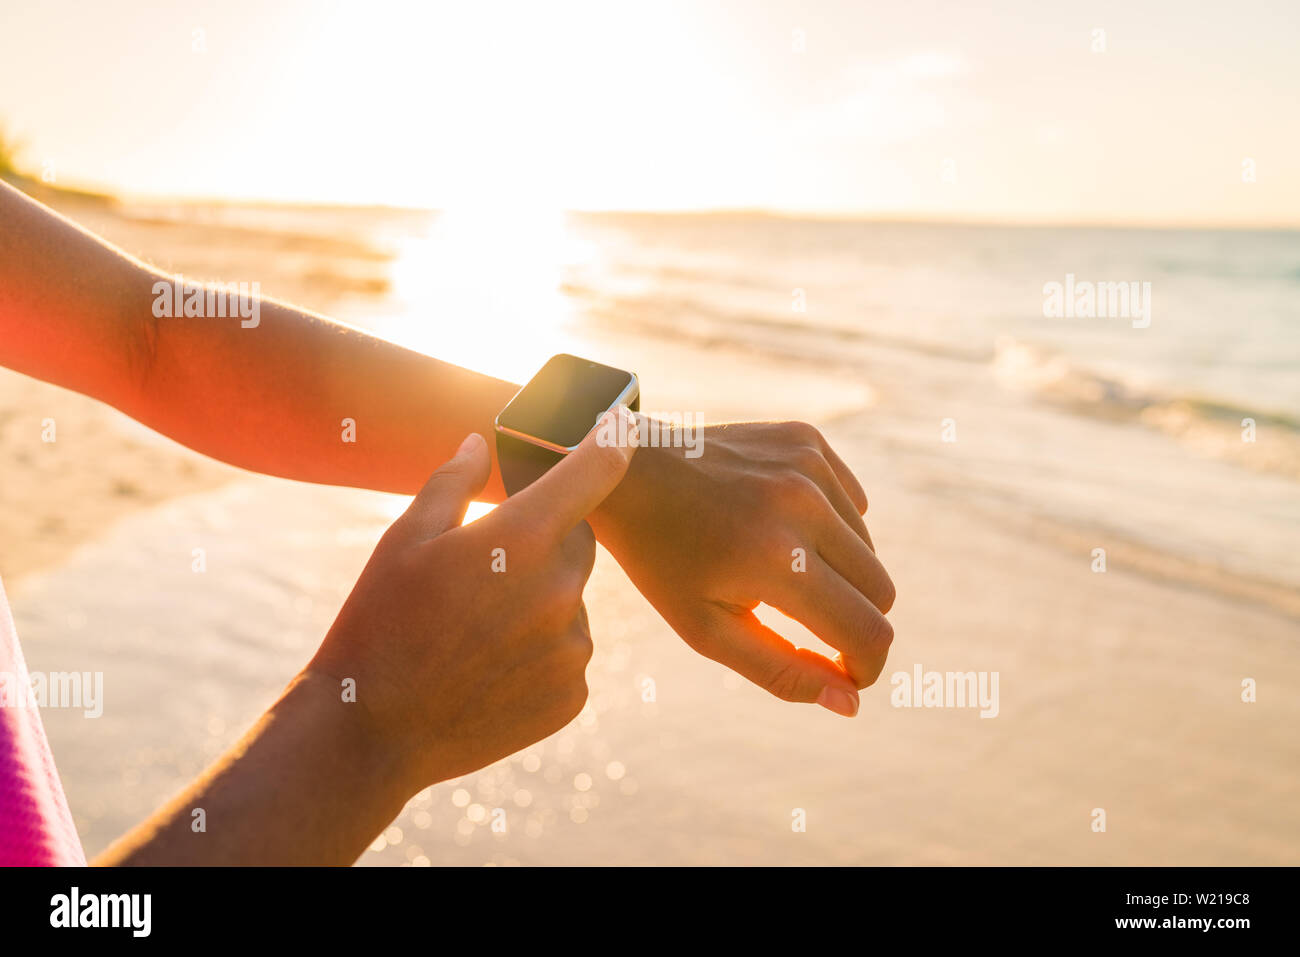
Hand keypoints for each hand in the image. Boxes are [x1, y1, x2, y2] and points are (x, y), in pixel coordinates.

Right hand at [308, 408, 636, 793]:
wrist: (370, 731)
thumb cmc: (380, 622)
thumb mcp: (405, 538)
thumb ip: (452, 481)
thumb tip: (479, 442)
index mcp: (523, 539)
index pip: (594, 472)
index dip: (610, 442)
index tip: (621, 425)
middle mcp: (562, 591)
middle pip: (578, 544)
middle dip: (543, 543)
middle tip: (488, 568)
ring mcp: (572, 648)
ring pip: (572, 604)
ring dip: (540, 604)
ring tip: (476, 630)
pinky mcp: (572, 695)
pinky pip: (567, 655)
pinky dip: (540, 654)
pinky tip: (489, 667)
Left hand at [589, 420, 892, 716]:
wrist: (623, 471)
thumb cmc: (661, 561)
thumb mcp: (707, 630)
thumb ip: (783, 672)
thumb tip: (852, 704)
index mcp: (776, 560)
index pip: (867, 633)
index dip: (864, 668)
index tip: (843, 677)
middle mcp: (802, 505)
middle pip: (880, 592)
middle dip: (854, 622)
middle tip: (809, 627)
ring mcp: (807, 464)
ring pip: (869, 549)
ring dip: (839, 573)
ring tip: (778, 571)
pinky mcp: (806, 438)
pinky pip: (854, 503)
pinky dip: (831, 527)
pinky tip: (780, 527)